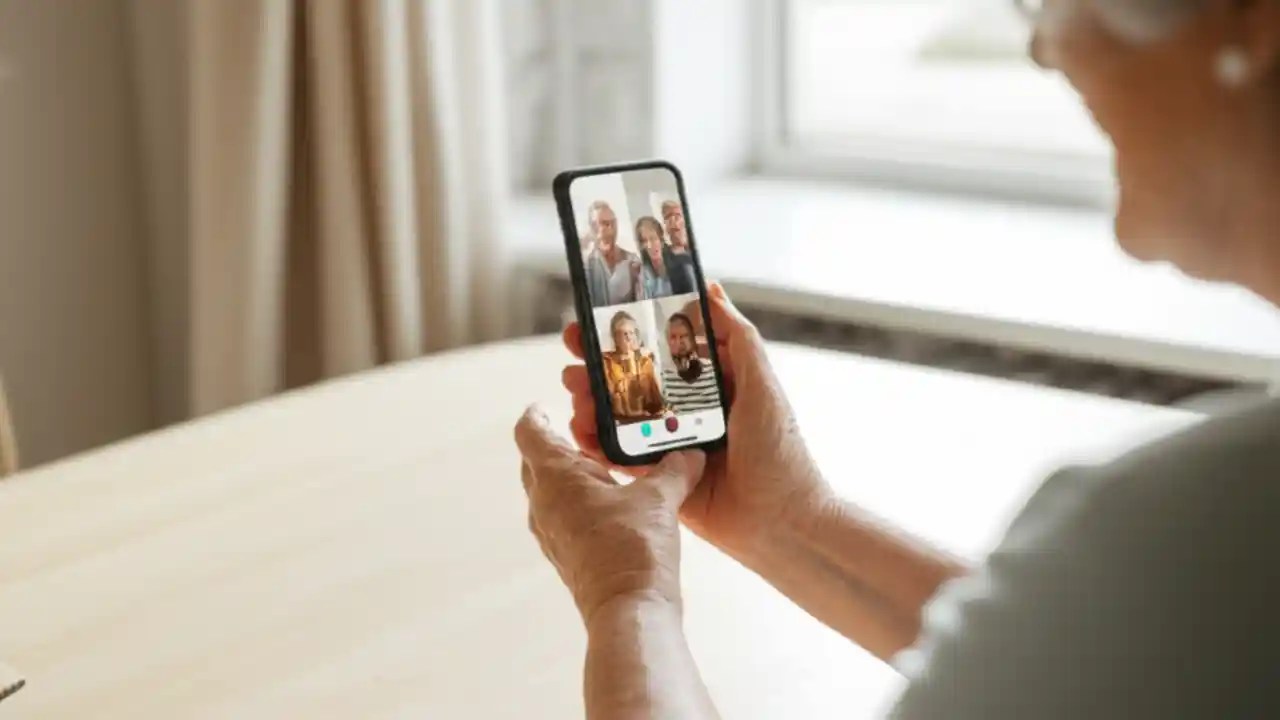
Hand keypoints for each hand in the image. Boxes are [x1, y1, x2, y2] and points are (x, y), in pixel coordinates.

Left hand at [515, 406, 706, 623]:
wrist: (629, 611)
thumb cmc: (634, 548)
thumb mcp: (660, 498)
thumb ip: (674, 469)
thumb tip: (691, 453)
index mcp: (555, 478)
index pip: (530, 433)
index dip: (536, 414)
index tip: (546, 405)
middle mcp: (543, 505)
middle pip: (536, 463)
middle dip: (556, 444)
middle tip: (585, 432)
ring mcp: (551, 534)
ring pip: (550, 493)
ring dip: (570, 477)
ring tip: (604, 466)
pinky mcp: (566, 556)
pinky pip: (563, 517)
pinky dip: (579, 503)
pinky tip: (612, 505)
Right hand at [561, 283, 831, 559]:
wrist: (781, 523)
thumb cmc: (780, 452)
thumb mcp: (763, 384)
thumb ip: (739, 338)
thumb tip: (711, 290)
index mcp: (713, 385)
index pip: (665, 350)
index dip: (634, 332)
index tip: (602, 316)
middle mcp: (689, 411)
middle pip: (635, 380)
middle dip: (600, 364)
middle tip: (572, 349)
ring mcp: (671, 445)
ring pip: (621, 416)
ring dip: (592, 400)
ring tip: (573, 388)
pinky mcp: (660, 478)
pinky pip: (620, 457)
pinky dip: (595, 443)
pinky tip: (577, 429)